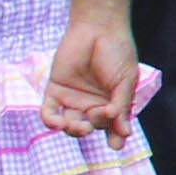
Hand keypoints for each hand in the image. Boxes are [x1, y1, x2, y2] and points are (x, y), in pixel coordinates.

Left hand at [44, 7, 141, 138]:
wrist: (97, 29)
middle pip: (90, 126)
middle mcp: (92, 103)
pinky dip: (51, 121)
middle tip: (100, 114)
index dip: (115, 137)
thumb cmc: (117, 53)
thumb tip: (124, 132)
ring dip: (73, 130)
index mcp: (112, 102)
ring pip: (69, 124)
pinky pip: (49, 113)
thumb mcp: (126, 81)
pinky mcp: (55, 91)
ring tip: (78, 126)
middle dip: (94, 126)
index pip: (112, 126)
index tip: (116, 145)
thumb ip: (122, 105)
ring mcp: (72, 99)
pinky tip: (58, 123)